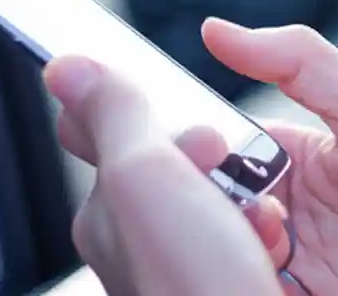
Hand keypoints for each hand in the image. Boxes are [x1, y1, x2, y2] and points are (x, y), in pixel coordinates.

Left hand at [43, 56, 292, 294]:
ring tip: (256, 221)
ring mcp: (184, 264)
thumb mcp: (146, 178)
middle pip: (180, 159)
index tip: (190, 128)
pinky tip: (270, 248)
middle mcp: (139, 241)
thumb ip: (113, 115)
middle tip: (227, 174)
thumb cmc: (196, 287)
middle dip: (218, 155)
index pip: (115, 127)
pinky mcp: (227, 283)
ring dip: (251, 195)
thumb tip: (67, 65)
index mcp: (108, 210)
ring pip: (223, 194)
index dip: (159, 112)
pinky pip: (253, 233)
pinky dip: (269, 232)